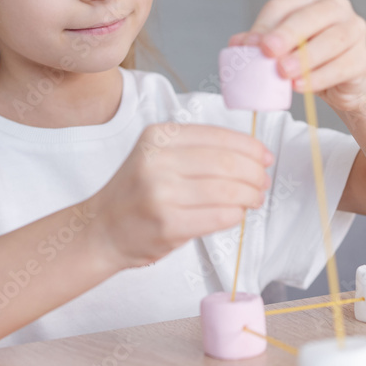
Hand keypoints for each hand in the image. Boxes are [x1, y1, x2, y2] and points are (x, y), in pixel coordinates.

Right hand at [89, 123, 272, 270]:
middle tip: (262, 182)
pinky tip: (237, 213)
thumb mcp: (157, 155)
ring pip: (226, 189)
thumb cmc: (137, 192)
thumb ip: (197, 149)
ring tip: (254, 199)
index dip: (249, 147)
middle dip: (254, 173)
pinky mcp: (167, 224)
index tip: (264, 157)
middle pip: (226, 163)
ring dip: (250, 195)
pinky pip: (218, 216)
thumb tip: (252, 154)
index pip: (218, 136)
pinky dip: (236, 214)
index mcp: (158, 136)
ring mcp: (161, 193)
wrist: (101, 229)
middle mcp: (157, 160)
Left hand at [228, 0, 365, 114]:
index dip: (265, 25)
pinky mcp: (363, 58)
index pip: (283, 6)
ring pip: (332, 40)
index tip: (250, 45)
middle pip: (311, 16)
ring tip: (283, 73)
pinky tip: (300, 86)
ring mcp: (354, 30)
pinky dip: (319, 77)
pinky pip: (342, 66)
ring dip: (305, 57)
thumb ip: (260, 44)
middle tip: (268, 51)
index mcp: (309, 0)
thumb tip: (238, 44)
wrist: (341, 86)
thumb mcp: (280, 51)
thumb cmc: (308, 62)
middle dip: (288, 34)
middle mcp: (336, 8)